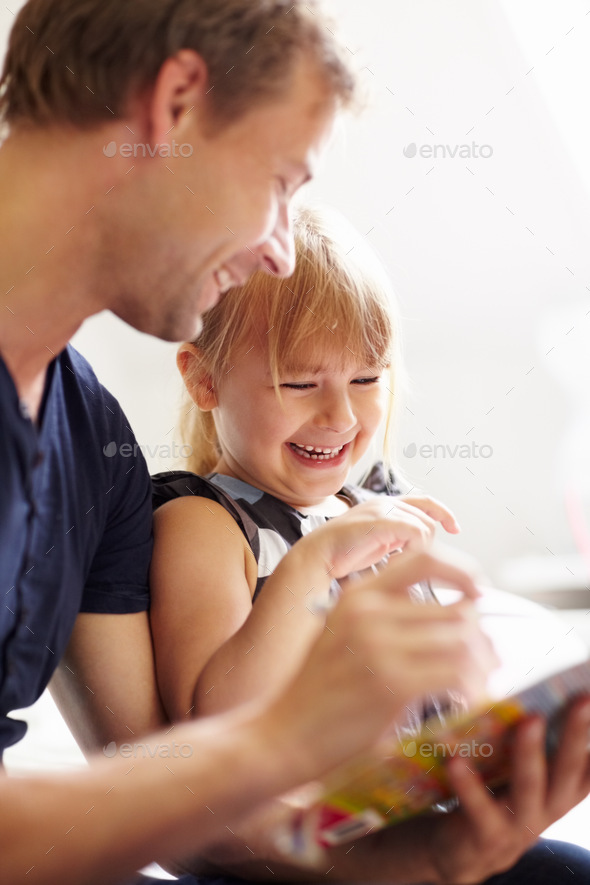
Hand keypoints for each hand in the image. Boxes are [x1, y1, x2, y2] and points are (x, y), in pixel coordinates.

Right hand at [262, 550, 497, 782]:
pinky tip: (468, 703)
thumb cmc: (318, 691)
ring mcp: (379, 646)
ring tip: (481, 684)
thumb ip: (386, 618)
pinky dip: (473, 689)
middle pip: (456, 610)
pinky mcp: (391, 684)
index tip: (479, 594)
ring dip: (482, 666)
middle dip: (482, 638)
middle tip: (489, 660)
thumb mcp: (344, 635)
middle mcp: (368, 612)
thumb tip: (451, 617)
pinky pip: (456, 675)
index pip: (423, 558)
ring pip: (463, 642)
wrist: (284, 734)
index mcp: (358, 594)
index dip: (462, 571)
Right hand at [299, 496, 460, 579]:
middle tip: (415, 561)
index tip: (455, 528)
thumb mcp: (378, 542)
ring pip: (425, 526)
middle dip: (430, 542)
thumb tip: (422, 546)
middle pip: (429, 519)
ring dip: (421, 548)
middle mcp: (386, 503)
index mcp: (386, 505)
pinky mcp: (380, 520)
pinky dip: (414, 548)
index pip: (425, 502)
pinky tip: (398, 560)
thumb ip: (398, 537)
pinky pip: (415, 532)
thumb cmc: (344, 554)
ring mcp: (383, 509)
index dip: (444, 513)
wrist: (318, 555)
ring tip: (401, 562)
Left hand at [427, 698, 589, 883]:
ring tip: (529, 720)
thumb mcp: (522, 772)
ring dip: (531, 752)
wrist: (466, 851)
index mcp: (562, 791)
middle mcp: (549, 808)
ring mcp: (520, 824)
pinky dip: (468, 783)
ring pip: (530, 787)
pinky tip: (456, 759)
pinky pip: (479, 807)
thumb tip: (530, 693)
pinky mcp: (487, 835)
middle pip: (567, 771)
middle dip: (576, 734)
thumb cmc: (499, 795)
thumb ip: (531, 742)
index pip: (588, 766)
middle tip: (582, 700)